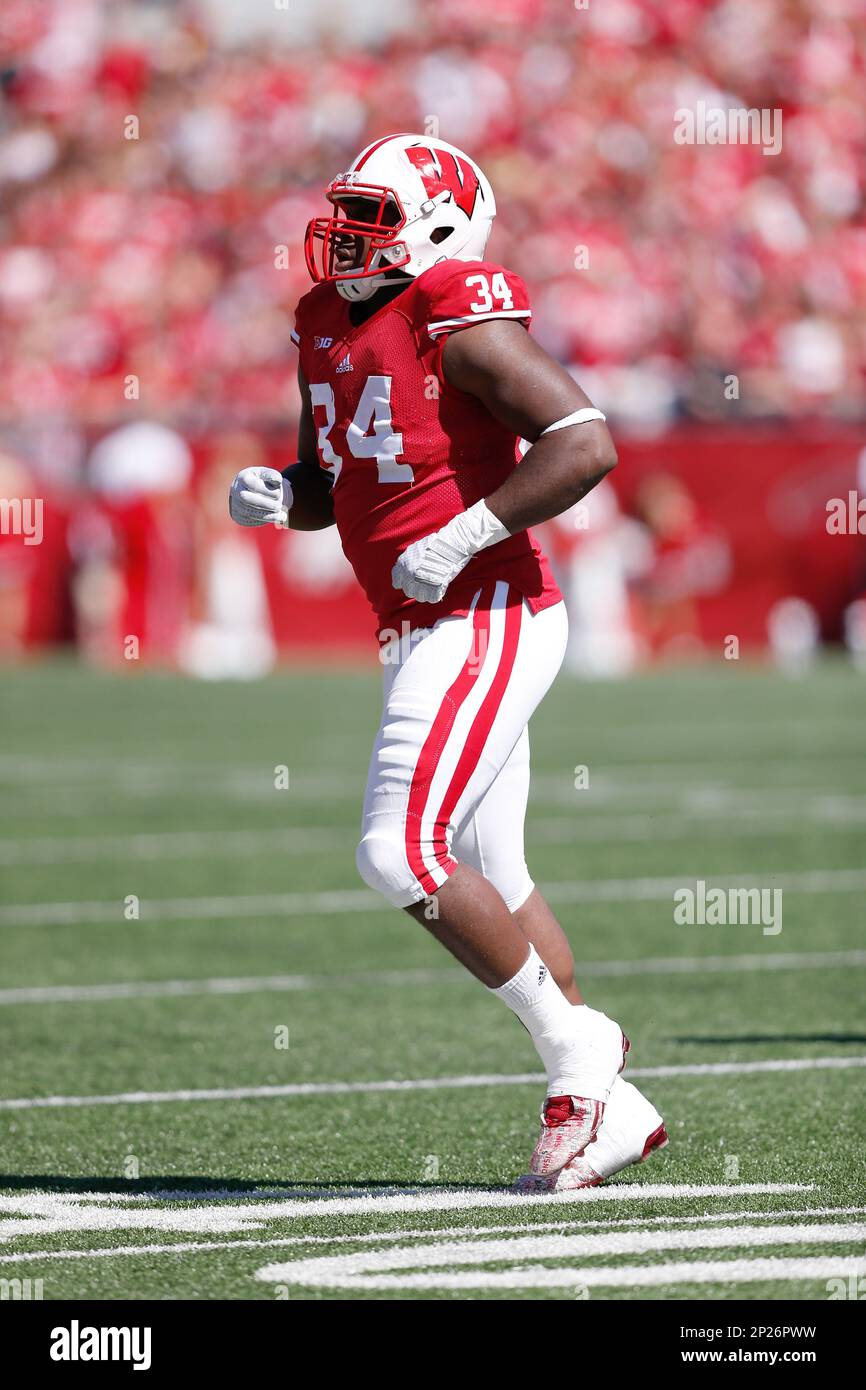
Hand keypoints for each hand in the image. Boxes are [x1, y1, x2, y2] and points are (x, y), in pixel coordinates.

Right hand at [229, 467, 291, 526]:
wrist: (251, 491)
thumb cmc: (261, 480)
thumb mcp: (267, 474)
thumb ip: (272, 475)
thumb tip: (277, 480)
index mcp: (243, 477)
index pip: (253, 485)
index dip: (267, 491)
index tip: (278, 494)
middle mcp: (235, 491)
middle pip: (247, 499)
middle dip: (265, 504)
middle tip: (279, 506)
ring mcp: (235, 504)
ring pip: (249, 512)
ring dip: (267, 515)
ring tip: (283, 515)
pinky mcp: (238, 516)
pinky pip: (251, 520)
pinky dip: (265, 520)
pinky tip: (277, 518)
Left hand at [391, 500, 509, 603]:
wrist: (452, 543)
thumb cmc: (437, 543)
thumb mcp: (416, 549)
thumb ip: (409, 560)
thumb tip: (406, 569)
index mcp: (403, 563)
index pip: (397, 581)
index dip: (404, 583)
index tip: (412, 582)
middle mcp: (409, 574)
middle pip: (409, 591)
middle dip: (417, 589)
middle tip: (426, 584)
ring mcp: (421, 581)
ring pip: (419, 597)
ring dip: (426, 593)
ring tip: (434, 586)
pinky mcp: (434, 587)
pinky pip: (432, 598)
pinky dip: (436, 595)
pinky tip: (440, 589)